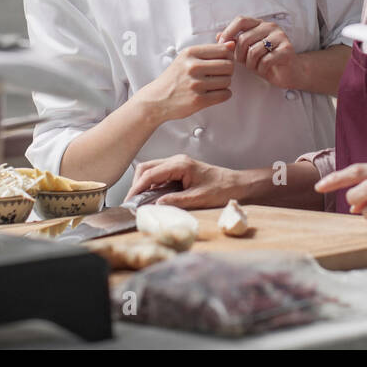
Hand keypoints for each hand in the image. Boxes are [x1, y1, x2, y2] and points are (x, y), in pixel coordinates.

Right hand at [126, 154, 253, 208]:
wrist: (237, 185)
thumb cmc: (223, 188)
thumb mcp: (199, 198)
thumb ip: (176, 201)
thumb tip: (156, 204)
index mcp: (180, 164)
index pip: (150, 174)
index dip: (136, 188)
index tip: (129, 201)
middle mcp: (177, 161)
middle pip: (146, 168)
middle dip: (136, 184)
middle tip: (131, 202)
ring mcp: (177, 165)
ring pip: (151, 171)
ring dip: (143, 185)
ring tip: (138, 201)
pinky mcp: (179, 171)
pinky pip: (159, 176)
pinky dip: (151, 185)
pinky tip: (150, 198)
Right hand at [138, 41, 234, 123]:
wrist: (156, 99)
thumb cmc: (173, 78)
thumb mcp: (187, 59)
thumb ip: (210, 50)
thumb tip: (232, 44)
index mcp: (190, 53)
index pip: (223, 50)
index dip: (227, 57)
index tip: (222, 62)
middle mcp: (193, 67)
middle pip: (228, 65)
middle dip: (228, 71)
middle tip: (219, 75)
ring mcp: (196, 84)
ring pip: (228, 81)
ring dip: (224, 84)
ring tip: (214, 85)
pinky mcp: (198, 100)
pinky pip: (225, 94)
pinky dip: (224, 94)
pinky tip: (214, 93)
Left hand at [217, 16, 301, 88]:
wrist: (290, 73)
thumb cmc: (267, 61)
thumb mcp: (248, 52)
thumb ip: (235, 43)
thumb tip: (218, 36)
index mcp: (260, 24)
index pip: (241, 20)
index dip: (229, 32)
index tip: (223, 46)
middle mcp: (271, 27)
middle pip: (244, 39)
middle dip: (239, 55)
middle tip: (244, 63)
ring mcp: (280, 37)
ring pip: (254, 51)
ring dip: (251, 65)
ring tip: (256, 67)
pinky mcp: (287, 50)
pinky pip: (265, 61)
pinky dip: (261, 69)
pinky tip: (265, 70)